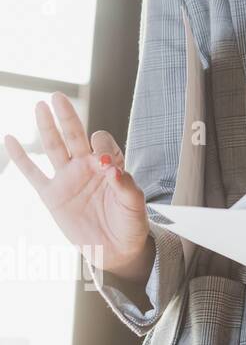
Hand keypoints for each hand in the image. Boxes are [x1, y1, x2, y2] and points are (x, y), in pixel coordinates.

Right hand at [3, 92, 153, 282]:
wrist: (116, 248)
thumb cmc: (130, 223)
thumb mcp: (134, 204)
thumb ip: (125, 184)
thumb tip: (111, 167)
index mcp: (110, 165)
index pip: (103, 144)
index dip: (103, 147)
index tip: (105, 164)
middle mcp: (88, 167)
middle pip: (75, 135)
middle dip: (68, 116)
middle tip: (59, 96)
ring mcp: (68, 179)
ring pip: (54, 147)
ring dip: (47, 127)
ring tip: (41, 105)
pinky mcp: (52, 195)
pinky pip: (33, 173)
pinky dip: (21, 158)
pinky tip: (10, 139)